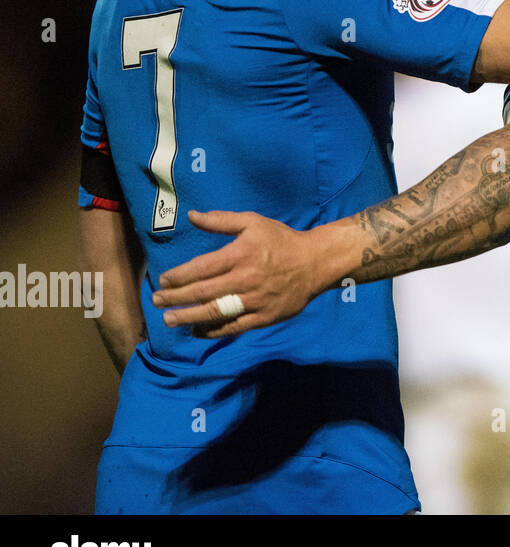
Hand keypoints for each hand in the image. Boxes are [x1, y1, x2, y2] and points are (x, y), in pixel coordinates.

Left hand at [151, 210, 330, 337]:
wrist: (315, 262)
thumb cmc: (281, 240)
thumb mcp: (253, 222)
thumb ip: (221, 220)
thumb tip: (192, 216)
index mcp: (240, 254)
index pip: (201, 268)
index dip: (178, 277)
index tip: (163, 280)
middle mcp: (245, 278)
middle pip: (203, 292)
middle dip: (176, 298)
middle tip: (157, 301)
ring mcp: (255, 300)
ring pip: (215, 312)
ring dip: (189, 317)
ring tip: (170, 320)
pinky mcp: (264, 316)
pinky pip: (234, 326)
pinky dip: (214, 330)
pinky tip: (197, 330)